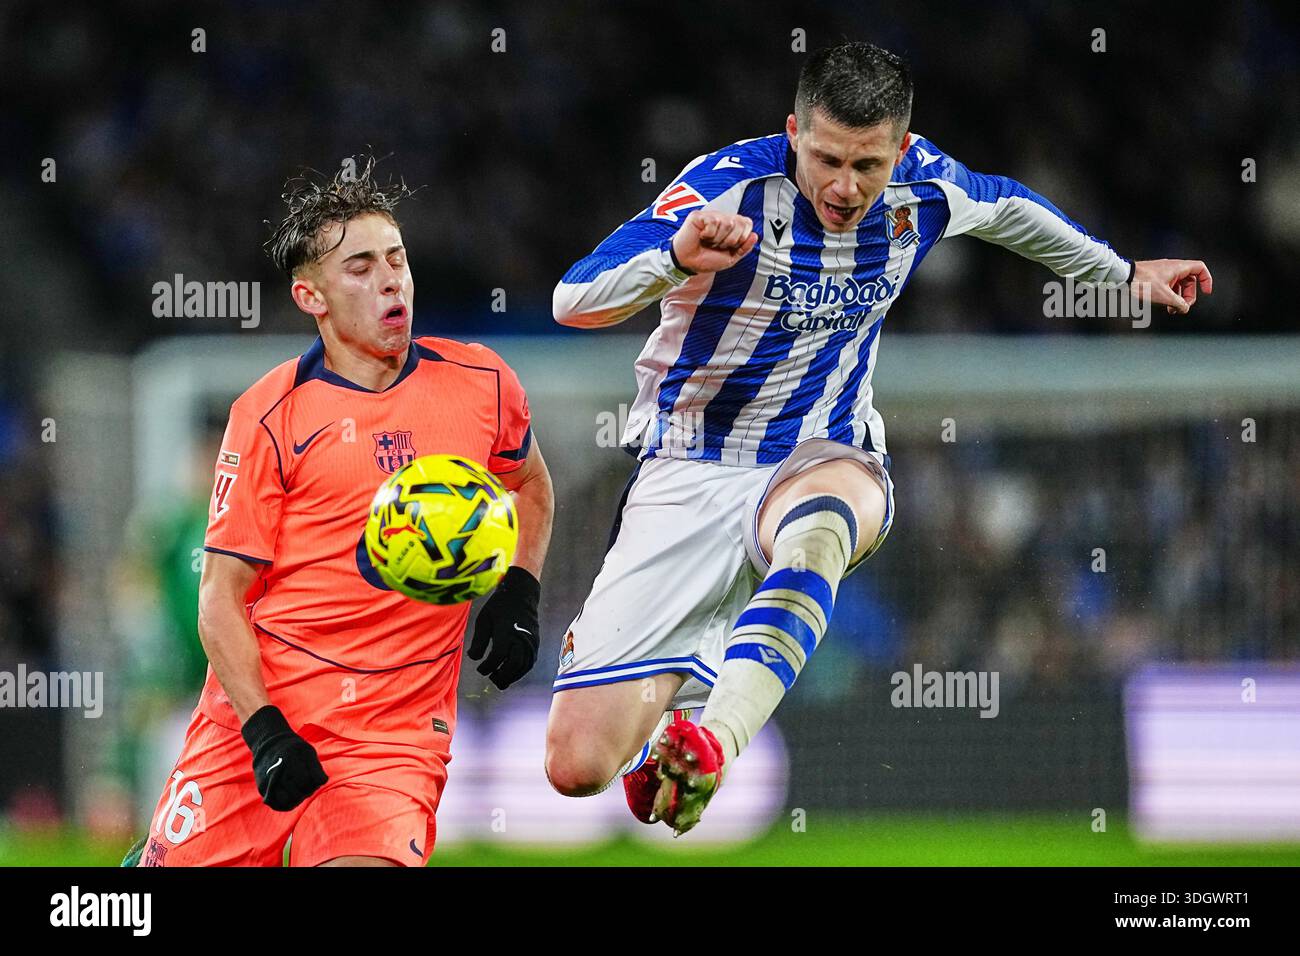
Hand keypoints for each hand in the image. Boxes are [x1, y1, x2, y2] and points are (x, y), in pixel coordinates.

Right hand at [241, 705, 327, 810]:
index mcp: (290, 758)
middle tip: (306, 783)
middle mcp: (277, 771)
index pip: (307, 781)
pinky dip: (287, 804)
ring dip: (297, 799)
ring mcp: (268, 781)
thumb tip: (322, 782)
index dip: (315, 782)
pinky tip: (291, 796)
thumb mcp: (308, 752)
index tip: (313, 776)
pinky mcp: (263, 789)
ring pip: (288, 802)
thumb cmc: (294, 750)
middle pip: (299, 794)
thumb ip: (316, 768)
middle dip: (307, 791)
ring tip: (299, 789)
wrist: (268, 745)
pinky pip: (278, 805)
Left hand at [468, 566, 540, 688]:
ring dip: (512, 676)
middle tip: (491, 677)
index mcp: (506, 632)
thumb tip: (474, 658)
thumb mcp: (483, 620)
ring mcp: (531, 642)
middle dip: (502, 676)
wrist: (521, 593)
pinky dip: (520, 671)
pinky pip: (530, 662)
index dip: (487, 667)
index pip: (497, 657)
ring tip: (499, 678)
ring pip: (523, 667)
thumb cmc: (499, 606)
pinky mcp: (535, 643)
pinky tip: (511, 672)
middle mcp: (521, 639)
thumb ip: (479, 641)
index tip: (480, 668)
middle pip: (513, 665)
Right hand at [670, 210, 758, 274]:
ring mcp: (710, 215)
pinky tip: (701, 237)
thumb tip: (755, 235)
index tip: (730, 247)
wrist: (688, 264)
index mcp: (730, 227)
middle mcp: (722, 218)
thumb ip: (744, 248)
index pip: (747, 222)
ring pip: (727, 222)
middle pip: (739, 222)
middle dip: (730, 240)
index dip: (742, 237)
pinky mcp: (699, 215)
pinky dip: (709, 234)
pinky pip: (713, 221)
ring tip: (708, 242)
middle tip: (717, 246)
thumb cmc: (706, 260)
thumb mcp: (730, 258)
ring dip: (718, 239)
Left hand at [1130, 259, 1212, 314]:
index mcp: (1178, 267)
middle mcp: (1173, 268)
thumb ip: (1178, 303)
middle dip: (1189, 295)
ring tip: (1172, 310)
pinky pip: (1169, 286)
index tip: (1206, 292)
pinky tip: (1165, 306)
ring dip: (1178, 298)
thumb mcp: (1163, 295)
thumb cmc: (1142, 282)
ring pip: (1179, 285)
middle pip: (1190, 281)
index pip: (1200, 268)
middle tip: (1183, 307)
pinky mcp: (1155, 278)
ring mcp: (1164, 273)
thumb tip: (1185, 309)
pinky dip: (1170, 296)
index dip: (1206, 280)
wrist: (1123, 277)